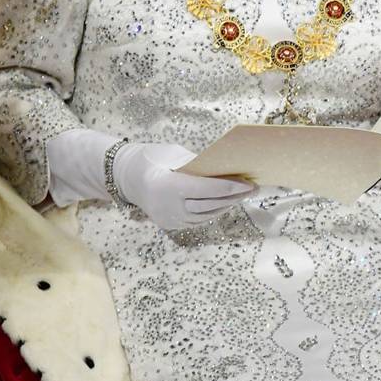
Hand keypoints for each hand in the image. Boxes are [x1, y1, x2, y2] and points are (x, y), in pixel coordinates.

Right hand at [111, 143, 254, 230]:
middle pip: (210, 204)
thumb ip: (198, 164)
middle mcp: (169, 207)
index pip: (207, 189)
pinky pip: (197, 219)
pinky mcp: (170, 225)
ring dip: (227, 205)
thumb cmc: (152, 159)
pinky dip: (213, 211)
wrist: (126, 178)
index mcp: (168, 186)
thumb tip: (226, 168)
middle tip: (255, 188)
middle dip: (235, 196)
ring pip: (206, 214)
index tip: (249, 183)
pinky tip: (226, 202)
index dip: (230, 187)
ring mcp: (169, 219)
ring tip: (244, 195)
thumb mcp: (174, 155)